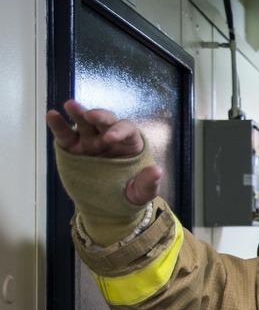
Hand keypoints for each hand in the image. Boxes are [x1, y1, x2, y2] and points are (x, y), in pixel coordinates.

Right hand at [46, 99, 161, 205]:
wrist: (110, 204)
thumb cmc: (130, 192)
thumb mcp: (142, 192)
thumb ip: (148, 182)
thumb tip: (157, 171)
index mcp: (130, 143)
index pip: (127, 130)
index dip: (119, 131)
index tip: (110, 138)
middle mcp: (109, 136)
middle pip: (106, 120)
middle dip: (99, 116)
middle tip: (90, 115)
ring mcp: (90, 140)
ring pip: (85, 122)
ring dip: (78, 112)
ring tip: (70, 105)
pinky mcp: (73, 147)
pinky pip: (65, 134)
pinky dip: (58, 125)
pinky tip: (52, 115)